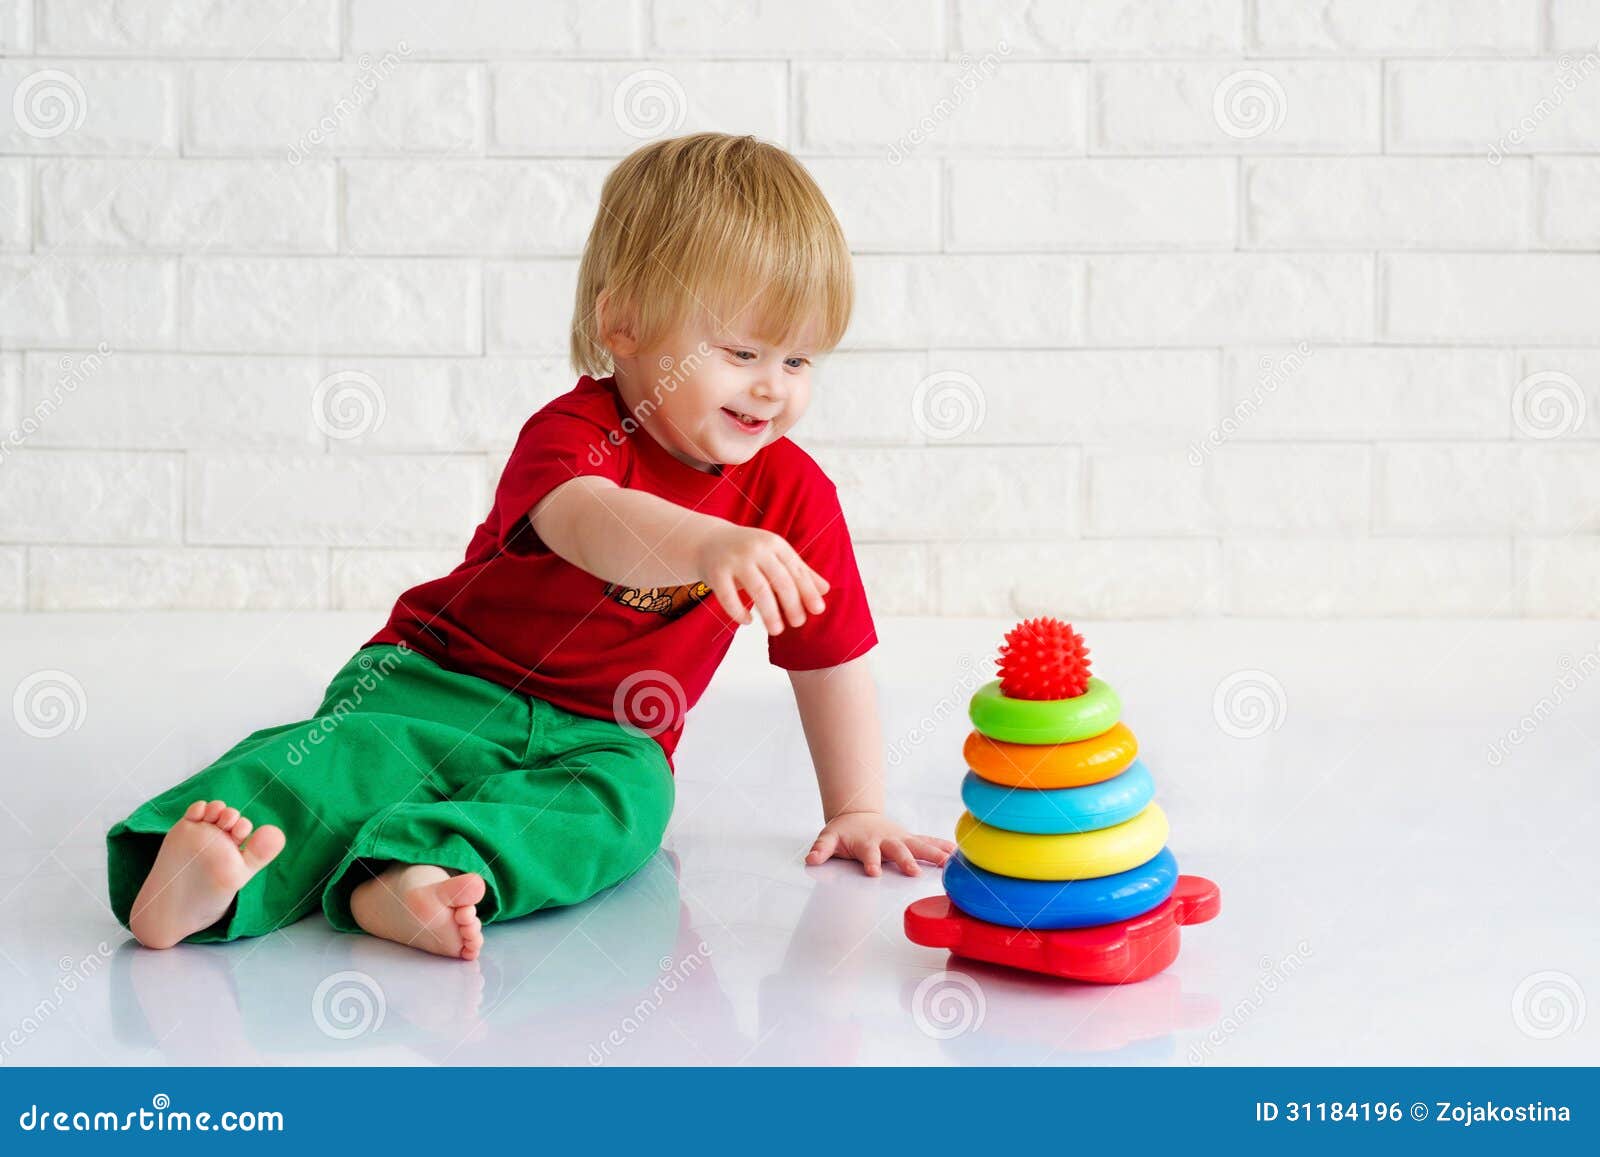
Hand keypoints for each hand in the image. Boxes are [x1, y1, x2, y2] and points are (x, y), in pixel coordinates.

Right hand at [695, 521, 828, 634]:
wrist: (708, 541)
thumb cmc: (749, 552)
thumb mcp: (775, 555)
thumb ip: (799, 571)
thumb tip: (826, 590)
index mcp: (774, 543)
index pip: (795, 569)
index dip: (808, 590)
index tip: (818, 610)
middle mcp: (755, 549)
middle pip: (780, 580)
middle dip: (792, 604)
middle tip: (798, 623)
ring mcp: (734, 560)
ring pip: (758, 590)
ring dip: (770, 613)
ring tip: (777, 631)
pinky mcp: (715, 573)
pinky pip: (729, 597)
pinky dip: (739, 612)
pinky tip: (748, 622)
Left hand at [805, 811, 955, 876]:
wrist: (858, 815)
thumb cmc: (845, 832)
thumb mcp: (829, 838)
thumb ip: (821, 849)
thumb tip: (811, 859)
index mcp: (867, 843)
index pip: (868, 853)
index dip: (870, 862)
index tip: (873, 872)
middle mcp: (887, 840)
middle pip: (898, 850)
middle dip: (906, 860)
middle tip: (913, 872)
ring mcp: (901, 839)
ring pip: (919, 845)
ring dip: (932, 853)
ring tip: (948, 863)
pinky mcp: (910, 840)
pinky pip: (929, 843)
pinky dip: (943, 846)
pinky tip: (958, 854)